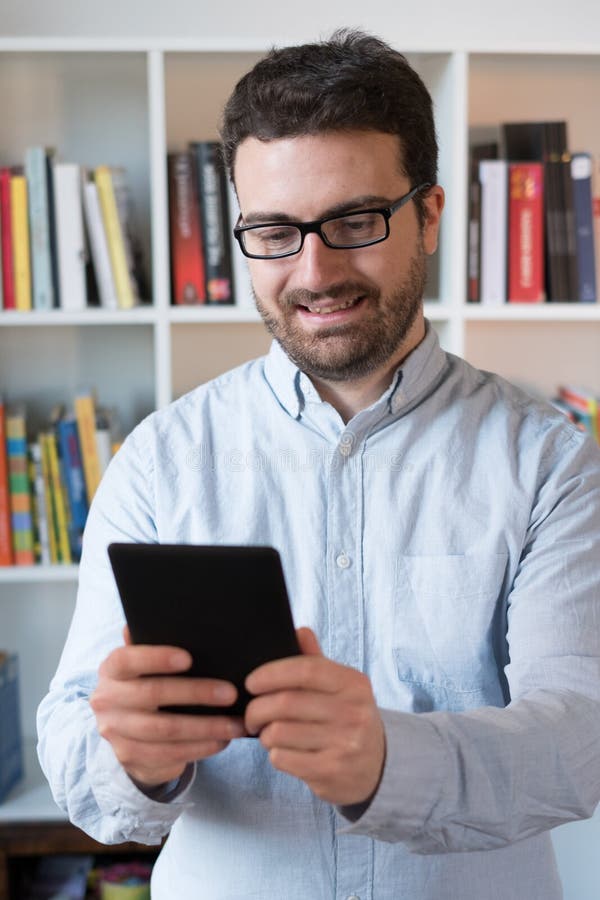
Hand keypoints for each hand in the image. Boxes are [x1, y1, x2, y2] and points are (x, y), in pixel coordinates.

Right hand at [90, 626, 245, 788]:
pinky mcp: (129, 757)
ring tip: (236, 724)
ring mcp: (115, 732)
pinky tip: (222, 740)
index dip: (157, 658)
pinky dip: (200, 747)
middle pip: (153, 695)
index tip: (189, 658)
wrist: (125, 732)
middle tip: (230, 693)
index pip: (127, 660)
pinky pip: (169, 754)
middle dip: (196, 693)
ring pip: (166, 730)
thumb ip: (152, 645)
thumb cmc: (146, 686)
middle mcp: (106, 700)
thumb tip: (167, 612)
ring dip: (206, 727)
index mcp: (111, 670)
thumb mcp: (144, 667)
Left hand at [244, 628, 385, 805]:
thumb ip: (317, 662)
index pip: (305, 670)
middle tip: (251, 715)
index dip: (271, 673)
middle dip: (257, 709)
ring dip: (264, 734)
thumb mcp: (341, 689)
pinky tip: (282, 751)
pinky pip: (283, 758)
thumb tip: (300, 631)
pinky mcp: (332, 771)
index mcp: (354, 684)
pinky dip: (274, 754)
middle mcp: (353, 712)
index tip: (251, 682)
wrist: (377, 768)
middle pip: (286, 703)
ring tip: (268, 734)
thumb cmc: (348, 720)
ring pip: (279, 732)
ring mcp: (345, 743)